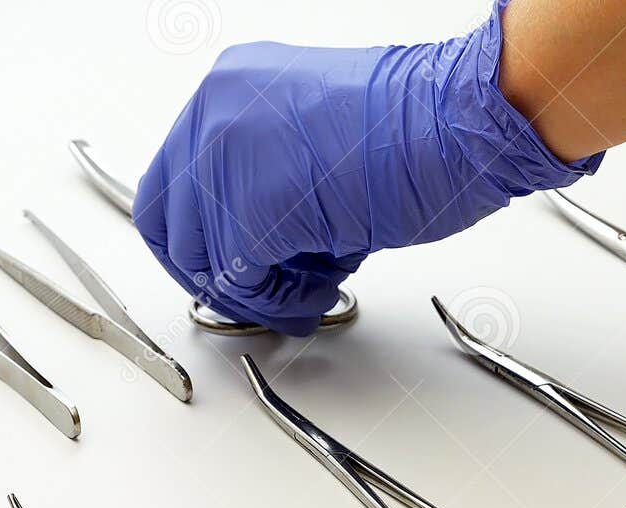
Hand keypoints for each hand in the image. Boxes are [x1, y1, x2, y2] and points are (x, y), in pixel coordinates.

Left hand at [132, 1, 602, 335]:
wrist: (459, 122)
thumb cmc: (417, 128)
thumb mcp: (314, 139)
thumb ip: (266, 181)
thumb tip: (250, 243)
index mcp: (229, 87)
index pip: (172, 180)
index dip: (196, 239)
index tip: (226, 265)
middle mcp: (217, 112)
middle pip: (166, 221)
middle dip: (210, 272)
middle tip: (253, 292)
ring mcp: (227, 157)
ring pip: (201, 259)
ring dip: (253, 292)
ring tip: (305, 288)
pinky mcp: (253, 209)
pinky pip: (239, 281)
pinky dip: (277, 303)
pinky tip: (316, 292)